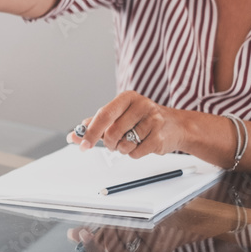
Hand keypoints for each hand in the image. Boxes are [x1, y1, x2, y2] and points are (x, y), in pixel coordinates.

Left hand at [67, 91, 185, 157]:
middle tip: (113, 144)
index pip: (103, 114)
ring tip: (133, 140)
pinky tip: (143, 144)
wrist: (177, 126)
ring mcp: (153, 120)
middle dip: (109, 143)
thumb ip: (96, 124)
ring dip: (123, 149)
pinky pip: (136, 153)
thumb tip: (73, 135)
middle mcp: (141, 105)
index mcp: (127, 97)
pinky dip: (135, 153)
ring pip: (124, 145)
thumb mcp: (120, 115)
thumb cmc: (142, 120)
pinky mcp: (160, 136)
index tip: (82, 144)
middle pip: (112, 132)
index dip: (90, 131)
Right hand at [68, 221, 192, 251]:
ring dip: (121, 223)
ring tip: (127, 218)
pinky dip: (134, 220)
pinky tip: (139, 219)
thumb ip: (96, 240)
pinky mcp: (163, 245)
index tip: (82, 233)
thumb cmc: (145, 233)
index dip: (93, 251)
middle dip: (106, 230)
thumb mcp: (118, 239)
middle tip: (106, 217)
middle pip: (113, 249)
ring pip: (125, 238)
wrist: (179, 227)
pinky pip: (138, 230)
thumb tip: (72, 234)